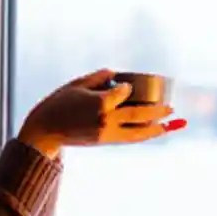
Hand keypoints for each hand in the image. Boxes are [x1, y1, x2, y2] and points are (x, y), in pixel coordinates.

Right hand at [17, 69, 184, 156]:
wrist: (45, 131)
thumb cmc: (58, 103)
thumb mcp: (77, 84)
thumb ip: (99, 77)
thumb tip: (117, 74)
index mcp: (99, 103)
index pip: (124, 93)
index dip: (129, 88)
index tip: (129, 86)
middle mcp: (106, 119)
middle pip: (139, 114)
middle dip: (157, 110)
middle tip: (171, 107)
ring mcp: (107, 133)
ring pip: (138, 131)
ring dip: (156, 129)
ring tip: (171, 125)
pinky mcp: (106, 141)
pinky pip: (130, 139)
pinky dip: (144, 135)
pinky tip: (155, 132)